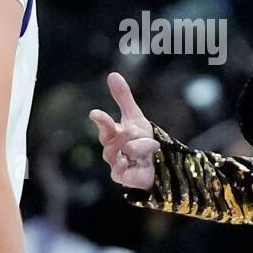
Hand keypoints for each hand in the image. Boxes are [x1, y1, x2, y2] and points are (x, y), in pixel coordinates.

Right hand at [89, 72, 160, 190]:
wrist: (157, 163)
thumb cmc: (142, 140)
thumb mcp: (135, 116)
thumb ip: (123, 97)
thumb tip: (112, 74)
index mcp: (112, 133)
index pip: (104, 125)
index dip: (101, 120)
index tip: (95, 114)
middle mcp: (110, 148)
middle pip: (111, 140)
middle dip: (125, 134)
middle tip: (135, 130)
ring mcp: (114, 164)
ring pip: (124, 151)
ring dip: (140, 147)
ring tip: (151, 145)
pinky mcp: (120, 178)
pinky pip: (120, 170)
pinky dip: (126, 164)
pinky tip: (131, 160)